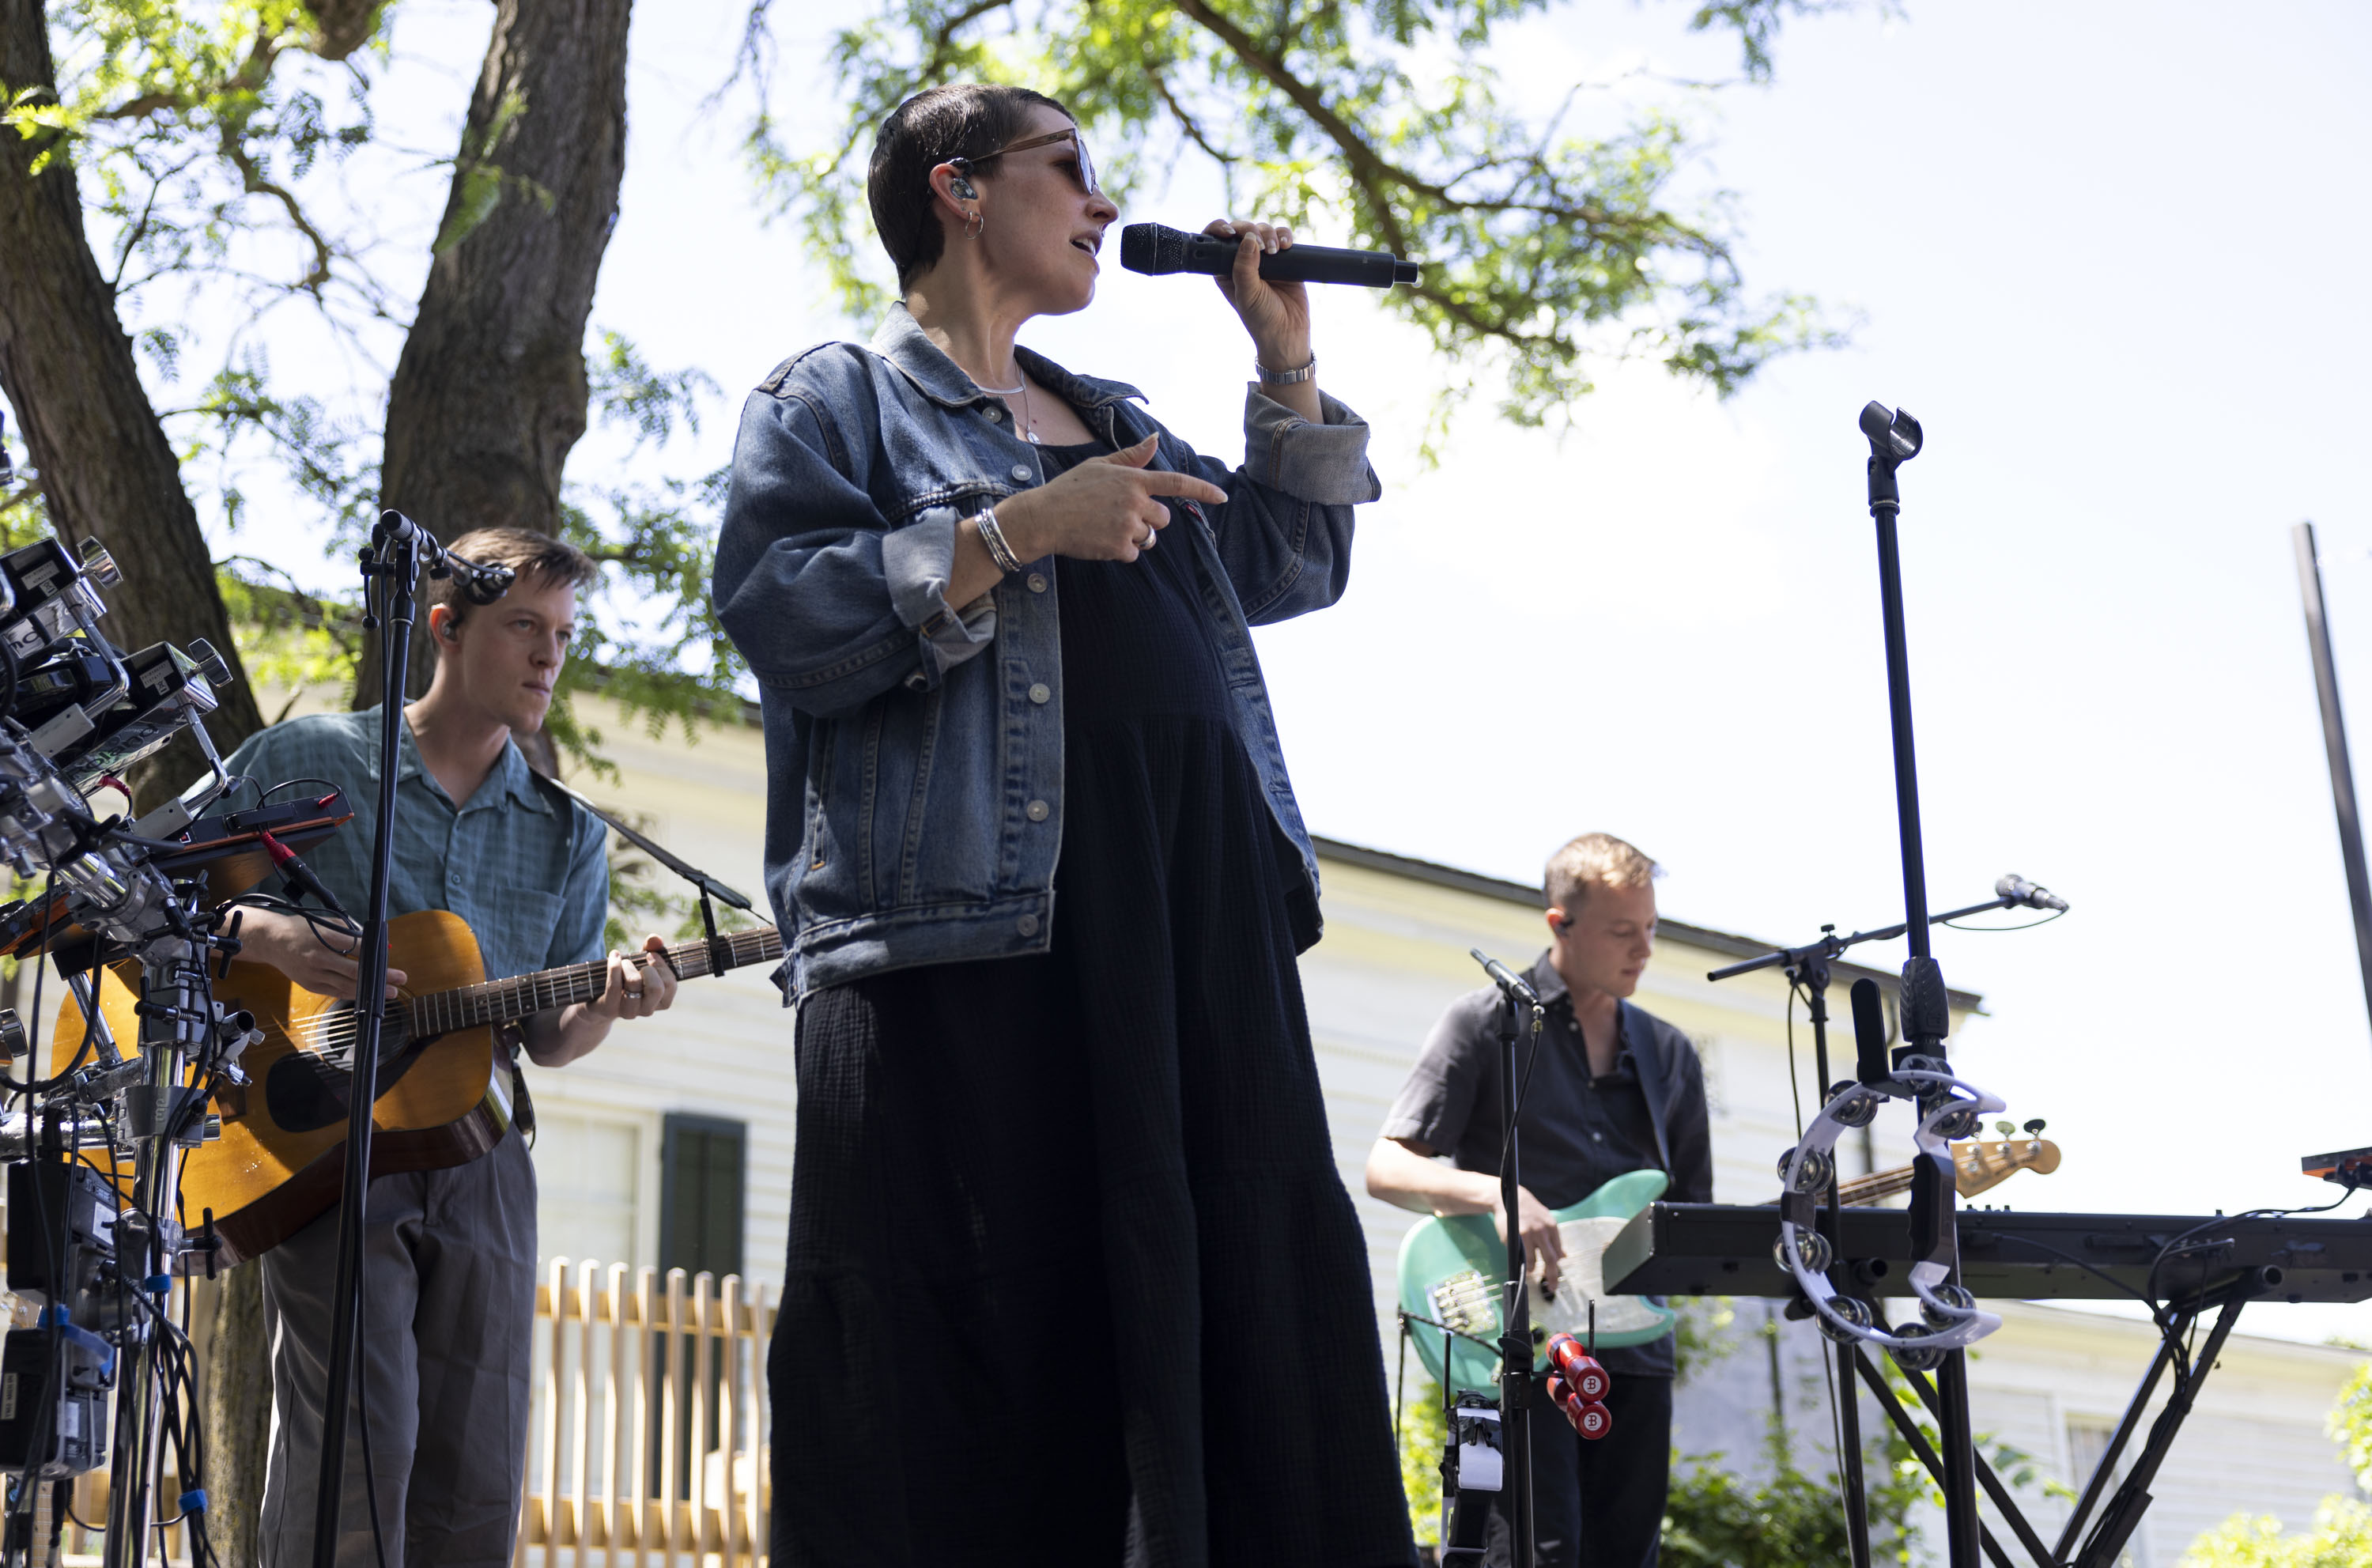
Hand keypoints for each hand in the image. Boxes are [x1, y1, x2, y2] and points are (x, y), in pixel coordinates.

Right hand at [230, 907, 405, 1000]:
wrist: (272, 941)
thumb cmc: (302, 929)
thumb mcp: (327, 922)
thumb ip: (351, 932)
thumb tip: (375, 943)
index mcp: (325, 938)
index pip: (358, 947)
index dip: (376, 953)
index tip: (389, 957)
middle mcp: (320, 958)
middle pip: (356, 970)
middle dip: (380, 976)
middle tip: (400, 979)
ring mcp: (314, 974)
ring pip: (347, 985)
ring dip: (370, 990)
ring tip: (389, 991)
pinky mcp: (310, 985)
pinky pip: (336, 991)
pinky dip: (353, 993)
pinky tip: (367, 994)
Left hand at [590, 935, 678, 1021]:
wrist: (600, 998)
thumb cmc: (628, 977)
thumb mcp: (643, 962)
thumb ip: (652, 948)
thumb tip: (655, 939)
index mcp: (661, 1002)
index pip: (670, 984)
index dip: (662, 965)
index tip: (651, 955)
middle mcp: (648, 1010)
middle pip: (656, 988)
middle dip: (648, 969)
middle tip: (640, 963)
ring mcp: (629, 1011)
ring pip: (634, 983)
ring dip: (628, 966)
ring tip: (624, 963)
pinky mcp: (610, 1009)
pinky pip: (614, 985)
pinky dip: (614, 966)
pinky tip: (614, 955)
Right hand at [996, 434, 1226, 563]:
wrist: (1044, 517)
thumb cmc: (1070, 489)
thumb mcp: (1100, 465)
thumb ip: (1131, 458)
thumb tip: (1154, 440)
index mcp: (1133, 479)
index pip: (1176, 484)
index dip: (1202, 491)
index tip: (1222, 498)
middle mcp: (1136, 501)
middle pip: (1163, 518)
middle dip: (1149, 520)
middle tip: (1120, 516)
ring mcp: (1128, 525)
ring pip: (1150, 537)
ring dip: (1135, 536)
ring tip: (1106, 527)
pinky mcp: (1119, 547)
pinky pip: (1134, 553)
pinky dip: (1120, 551)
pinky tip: (1100, 540)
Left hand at [1204, 217, 1310, 372]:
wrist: (1288, 332)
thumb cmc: (1261, 318)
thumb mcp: (1247, 294)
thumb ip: (1244, 267)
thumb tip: (1248, 239)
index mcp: (1226, 270)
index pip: (1217, 241)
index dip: (1219, 230)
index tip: (1228, 233)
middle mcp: (1243, 262)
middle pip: (1242, 231)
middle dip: (1250, 231)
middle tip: (1260, 245)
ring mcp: (1264, 259)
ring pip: (1263, 231)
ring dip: (1269, 234)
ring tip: (1275, 250)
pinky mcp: (1283, 259)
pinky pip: (1282, 238)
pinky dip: (1284, 236)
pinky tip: (1286, 246)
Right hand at [1490, 1183, 1565, 1295]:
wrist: (1511, 1197)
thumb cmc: (1529, 1211)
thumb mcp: (1546, 1220)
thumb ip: (1554, 1239)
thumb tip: (1563, 1256)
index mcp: (1552, 1227)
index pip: (1558, 1252)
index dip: (1556, 1266)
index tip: (1554, 1277)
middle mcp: (1543, 1231)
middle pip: (1551, 1259)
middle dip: (1552, 1276)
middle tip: (1552, 1287)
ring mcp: (1530, 1234)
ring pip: (1535, 1260)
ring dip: (1533, 1268)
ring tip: (1531, 1270)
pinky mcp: (1517, 1236)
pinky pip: (1522, 1255)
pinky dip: (1524, 1262)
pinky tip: (1524, 1264)